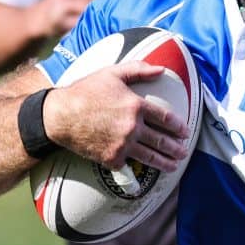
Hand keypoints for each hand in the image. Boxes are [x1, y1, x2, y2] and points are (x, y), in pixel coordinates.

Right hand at [44, 61, 190, 170]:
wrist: (59, 115)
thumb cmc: (85, 91)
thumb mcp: (112, 73)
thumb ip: (138, 70)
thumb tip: (161, 69)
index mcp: (136, 106)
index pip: (166, 119)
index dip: (179, 127)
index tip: (185, 132)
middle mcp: (133, 127)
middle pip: (162, 141)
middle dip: (176, 148)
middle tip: (184, 151)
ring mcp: (123, 144)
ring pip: (151, 157)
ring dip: (166, 163)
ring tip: (174, 165)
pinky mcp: (111, 158)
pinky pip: (129, 166)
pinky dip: (138, 171)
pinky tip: (147, 175)